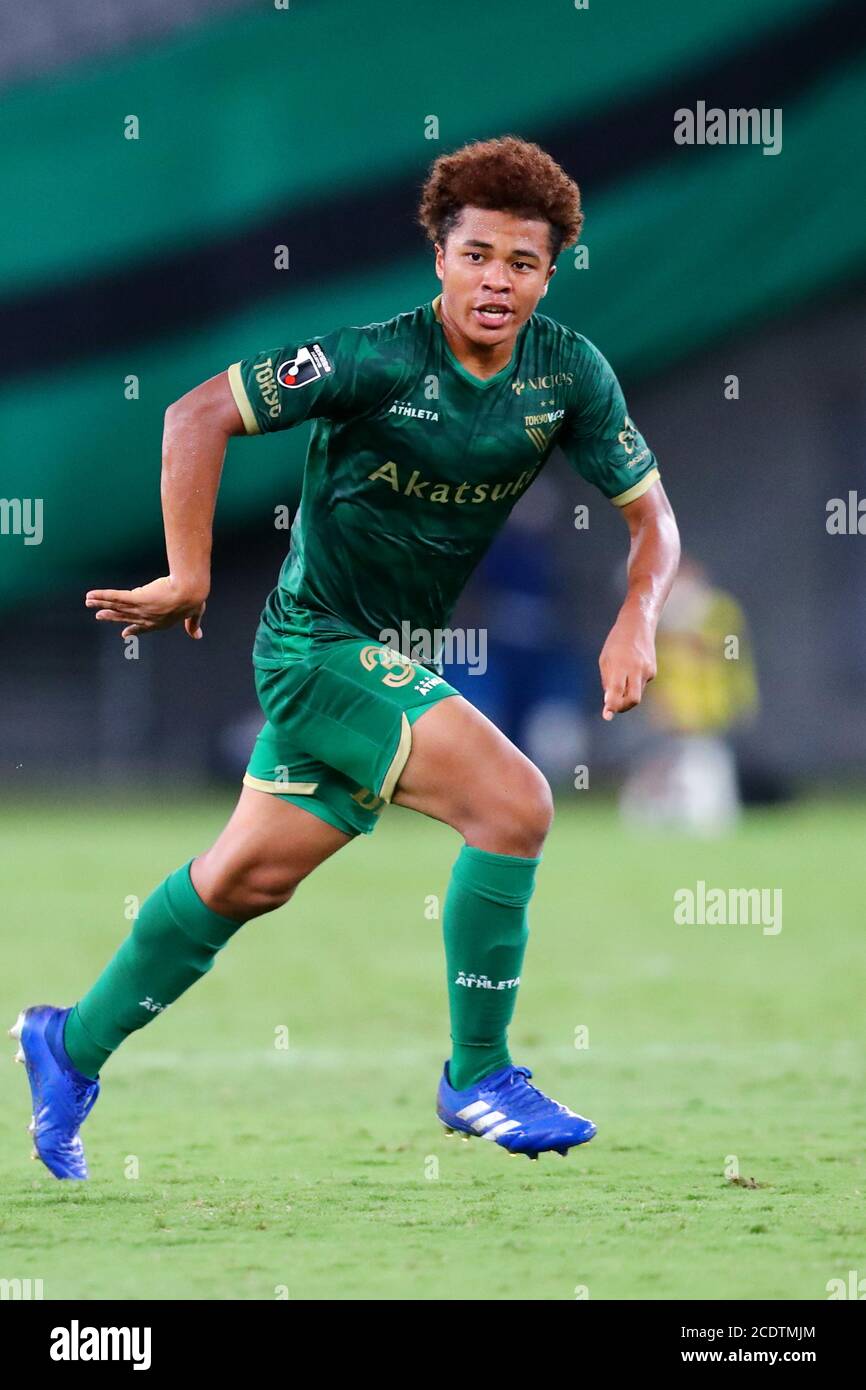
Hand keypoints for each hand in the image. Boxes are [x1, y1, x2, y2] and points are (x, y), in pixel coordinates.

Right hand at [85, 575, 207, 639]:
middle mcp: (147, 617)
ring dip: (102, 605)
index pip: (144, 627)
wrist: (188, 592)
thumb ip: (193, 624)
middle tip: (100, 616)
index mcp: (160, 622)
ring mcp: (140, 608)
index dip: (134, 630)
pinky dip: (102, 596)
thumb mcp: (195, 613)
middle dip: (112, 616)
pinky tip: (91, 595)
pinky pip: (116, 597)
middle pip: (125, 616)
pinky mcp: (136, 598)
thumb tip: (198, 636)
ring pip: (117, 606)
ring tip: (89, 603)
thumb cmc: (193, 600)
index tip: (126, 633)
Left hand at [598, 612, 656, 719]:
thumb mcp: (605, 659)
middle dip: (623, 707)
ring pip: (637, 693)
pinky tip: (629, 670)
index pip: (617, 690)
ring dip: (626, 694)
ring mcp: (647, 671)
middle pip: (633, 699)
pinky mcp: (653, 671)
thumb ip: (607, 681)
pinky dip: (632, 684)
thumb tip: (609, 702)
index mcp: (622, 665)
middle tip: (613, 707)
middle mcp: (637, 669)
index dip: (612, 705)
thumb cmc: (616, 642)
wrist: (638, 625)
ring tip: (619, 679)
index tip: (607, 715)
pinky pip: (640, 685)